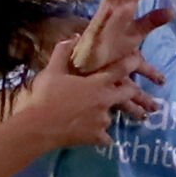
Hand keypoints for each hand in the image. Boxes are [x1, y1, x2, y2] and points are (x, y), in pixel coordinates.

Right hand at [27, 36, 145, 147]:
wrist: (38, 126)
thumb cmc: (45, 96)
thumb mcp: (52, 70)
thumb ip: (63, 52)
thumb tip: (74, 37)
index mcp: (96, 83)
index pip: (121, 69)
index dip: (131, 63)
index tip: (137, 60)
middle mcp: (104, 100)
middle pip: (128, 94)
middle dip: (132, 91)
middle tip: (130, 90)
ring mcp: (102, 121)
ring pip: (112, 116)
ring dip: (106, 115)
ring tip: (97, 116)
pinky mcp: (96, 137)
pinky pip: (105, 138)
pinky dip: (101, 137)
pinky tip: (95, 136)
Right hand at [71, 0, 172, 83]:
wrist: (94, 66)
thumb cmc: (112, 48)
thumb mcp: (137, 34)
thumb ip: (151, 22)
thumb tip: (172, 12)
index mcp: (125, 8)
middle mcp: (114, 9)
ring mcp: (103, 19)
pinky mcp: (94, 32)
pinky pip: (99, 22)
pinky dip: (104, 14)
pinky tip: (109, 7)